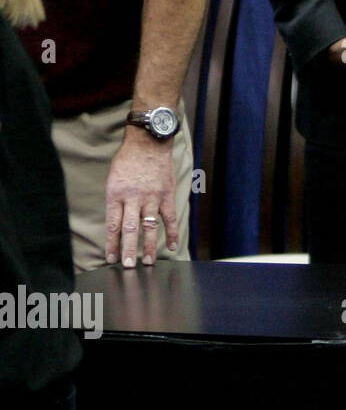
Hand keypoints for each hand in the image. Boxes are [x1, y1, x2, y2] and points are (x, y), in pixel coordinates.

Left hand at [105, 130, 177, 267]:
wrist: (149, 143)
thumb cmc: (128, 160)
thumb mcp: (113, 179)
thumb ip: (115, 201)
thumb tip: (117, 222)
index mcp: (116, 194)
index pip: (112, 225)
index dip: (111, 243)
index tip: (110, 258)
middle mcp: (133, 198)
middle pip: (130, 229)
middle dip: (128, 250)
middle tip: (128, 266)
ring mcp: (152, 197)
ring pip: (150, 226)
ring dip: (148, 245)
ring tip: (147, 261)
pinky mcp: (166, 195)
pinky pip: (169, 218)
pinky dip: (172, 233)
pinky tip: (172, 246)